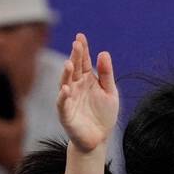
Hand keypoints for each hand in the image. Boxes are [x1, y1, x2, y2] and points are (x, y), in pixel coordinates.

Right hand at [57, 32, 118, 153]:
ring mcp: (69, 99)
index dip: (82, 49)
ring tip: (70, 64)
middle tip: (77, 44)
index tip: (81, 36)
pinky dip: (63, 97)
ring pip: (65, 83)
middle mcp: (75, 87)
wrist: (99, 137)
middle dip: (75, 56)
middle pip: (74, 69)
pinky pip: (62, 104)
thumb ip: (106, 74)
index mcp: (86, 80)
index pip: (83, 61)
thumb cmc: (103, 114)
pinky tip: (66, 89)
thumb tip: (104, 52)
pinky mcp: (66, 114)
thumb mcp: (110, 92)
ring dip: (67, 74)